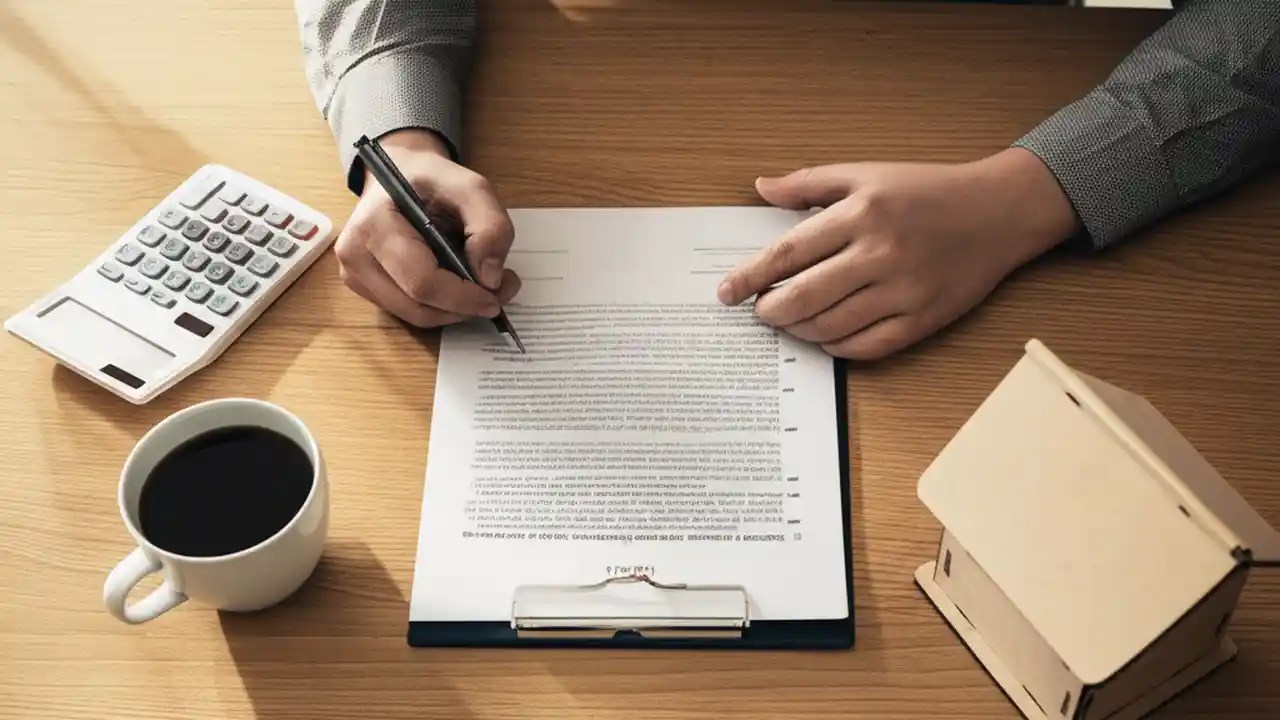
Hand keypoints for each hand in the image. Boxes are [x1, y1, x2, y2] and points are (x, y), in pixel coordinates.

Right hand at [335, 128, 520, 326]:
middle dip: (464, 307)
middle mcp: (355, 255)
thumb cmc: (430, 179)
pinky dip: (438, 307)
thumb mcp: (471, 187)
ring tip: (481, 288)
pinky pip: (408, 311)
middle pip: (417, 307)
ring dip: (454, 311)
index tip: (496, 296)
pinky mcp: (364, 287)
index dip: (463, 297)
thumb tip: (490, 278)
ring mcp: (354, 275)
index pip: (421, 281)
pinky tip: (454, 286)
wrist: (399, 174)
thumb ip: (490, 226)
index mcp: (374, 225)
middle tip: (499, 293)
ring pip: (414, 316)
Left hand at [717, 149, 1079, 359]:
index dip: (750, 276)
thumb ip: (809, 183)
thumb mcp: (867, 172)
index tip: (726, 291)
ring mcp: (903, 290)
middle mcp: (880, 252)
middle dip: (769, 310)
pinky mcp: (923, 319)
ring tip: (788, 321)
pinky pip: (865, 347)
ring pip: (830, 326)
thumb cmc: (927, 190)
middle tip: (759, 311)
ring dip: (798, 330)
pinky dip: (835, 346)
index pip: (787, 253)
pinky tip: (824, 335)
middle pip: (802, 297)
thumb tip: (760, 188)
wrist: (998, 211)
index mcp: (861, 212)